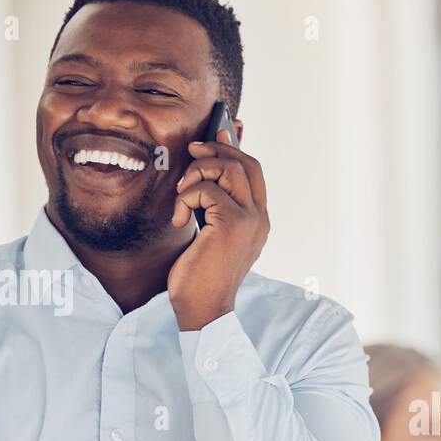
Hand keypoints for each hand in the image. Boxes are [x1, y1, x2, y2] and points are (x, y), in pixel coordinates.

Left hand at [167, 127, 269, 331]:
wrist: (203, 308)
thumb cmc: (201, 273)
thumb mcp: (210, 232)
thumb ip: (213, 203)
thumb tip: (206, 170)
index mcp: (258, 219)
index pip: (253, 170)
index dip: (233, 147)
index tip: (216, 132)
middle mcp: (260, 217)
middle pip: (244, 162)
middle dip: (214, 150)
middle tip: (190, 151)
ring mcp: (250, 220)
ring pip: (227, 169)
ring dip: (197, 173)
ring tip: (182, 193)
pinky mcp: (232, 224)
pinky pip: (206, 190)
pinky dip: (186, 198)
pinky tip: (180, 218)